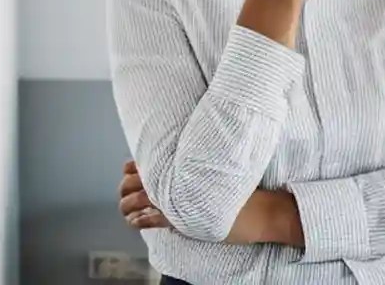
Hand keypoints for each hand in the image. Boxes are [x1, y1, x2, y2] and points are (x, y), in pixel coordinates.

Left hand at [118, 161, 298, 245]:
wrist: (259, 209)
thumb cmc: (241, 189)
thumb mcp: (215, 170)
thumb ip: (195, 166)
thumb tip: (181, 162)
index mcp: (182, 164)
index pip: (144, 163)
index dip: (130, 168)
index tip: (128, 170)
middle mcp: (176, 178)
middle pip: (135, 181)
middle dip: (125, 189)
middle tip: (125, 194)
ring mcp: (177, 199)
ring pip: (138, 201)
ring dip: (128, 206)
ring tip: (126, 211)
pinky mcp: (181, 219)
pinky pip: (151, 220)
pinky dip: (140, 221)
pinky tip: (135, 223)